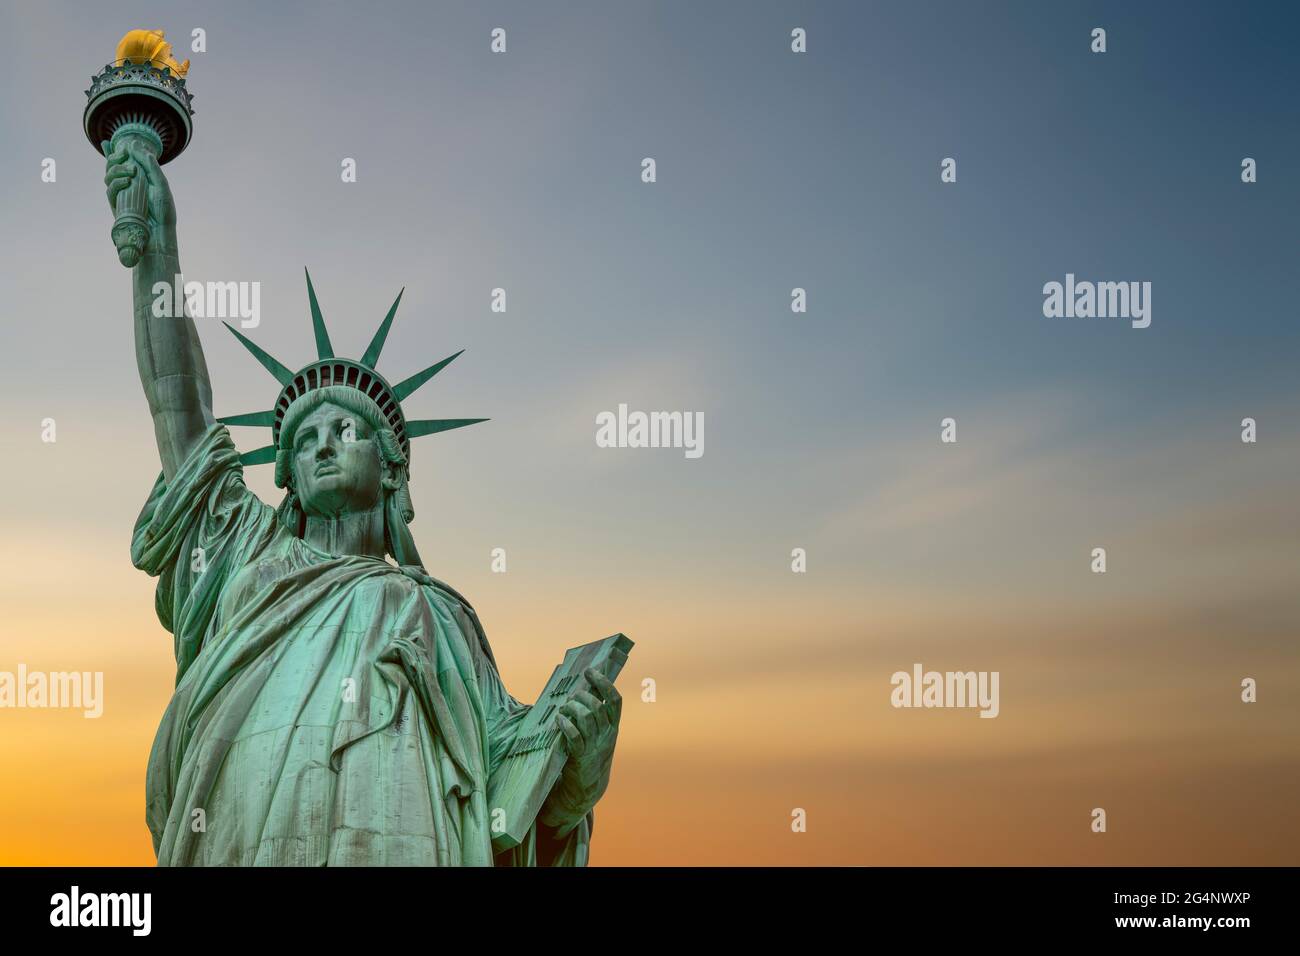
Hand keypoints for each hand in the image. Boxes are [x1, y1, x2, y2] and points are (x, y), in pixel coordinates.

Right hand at [103, 138, 175, 253]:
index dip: (113, 152)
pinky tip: (126, 181)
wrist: (161, 233)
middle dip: (115, 157)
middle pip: (112, 166)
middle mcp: (128, 186)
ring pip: (108, 176)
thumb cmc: (163, 210)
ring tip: (131, 171)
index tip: (113, 143)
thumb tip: (136, 145)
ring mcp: (121, 196)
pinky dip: (116, 183)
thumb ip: (150, 165)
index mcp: (138, 179)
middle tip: (125, 154)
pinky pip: (110, 191)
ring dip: (117, 169)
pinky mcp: (116, 206)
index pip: (122, 162)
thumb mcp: (160, 184)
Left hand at [539, 667, 621, 827]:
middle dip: (582, 697)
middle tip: (571, 697)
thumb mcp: (600, 734)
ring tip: (564, 708)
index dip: (603, 683)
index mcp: (613, 726)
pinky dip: (565, 724)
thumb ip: (595, 715)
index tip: (590, 671)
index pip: (615, 700)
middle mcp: (607, 735)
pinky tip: (558, 719)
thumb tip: (583, 688)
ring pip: (586, 719)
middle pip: (597, 707)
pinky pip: (574, 736)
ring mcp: (595, 746)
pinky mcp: (581, 756)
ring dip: (572, 708)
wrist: (589, 785)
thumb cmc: (591, 752)